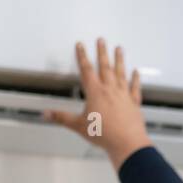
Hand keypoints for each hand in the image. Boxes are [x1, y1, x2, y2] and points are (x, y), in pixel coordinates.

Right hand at [46, 38, 151, 169]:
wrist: (127, 143)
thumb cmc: (103, 134)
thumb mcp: (78, 126)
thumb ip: (61, 118)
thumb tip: (46, 114)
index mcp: (95, 92)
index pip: (86, 70)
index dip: (82, 56)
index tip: (81, 45)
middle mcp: (110, 90)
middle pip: (105, 67)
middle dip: (102, 52)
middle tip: (102, 40)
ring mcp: (124, 95)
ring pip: (121, 73)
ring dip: (119, 60)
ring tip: (119, 48)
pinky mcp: (134, 103)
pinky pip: (135, 88)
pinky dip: (135, 79)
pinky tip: (136, 72)